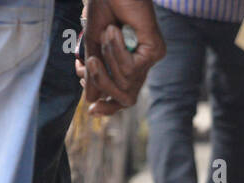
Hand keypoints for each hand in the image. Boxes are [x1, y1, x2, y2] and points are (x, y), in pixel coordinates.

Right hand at [79, 0, 165, 116]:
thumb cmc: (103, 7)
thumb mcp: (92, 43)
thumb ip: (92, 72)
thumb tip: (90, 100)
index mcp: (128, 63)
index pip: (124, 95)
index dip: (110, 107)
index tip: (91, 111)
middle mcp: (142, 64)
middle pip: (126, 97)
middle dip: (102, 83)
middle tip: (87, 63)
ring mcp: (151, 58)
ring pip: (126, 84)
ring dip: (107, 59)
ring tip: (105, 33)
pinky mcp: (156, 51)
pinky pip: (131, 69)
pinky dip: (116, 51)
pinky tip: (115, 30)